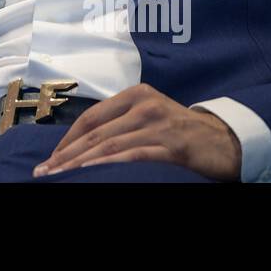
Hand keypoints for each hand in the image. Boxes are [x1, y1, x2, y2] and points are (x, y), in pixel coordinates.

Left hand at [32, 84, 240, 180]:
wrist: (225, 141)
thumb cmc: (180, 131)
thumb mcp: (148, 118)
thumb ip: (120, 124)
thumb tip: (82, 145)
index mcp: (135, 95)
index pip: (91, 117)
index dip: (67, 139)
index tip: (51, 158)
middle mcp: (144, 105)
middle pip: (95, 132)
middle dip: (66, 153)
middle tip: (45, 171)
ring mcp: (158, 124)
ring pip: (109, 144)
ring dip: (80, 162)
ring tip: (60, 176)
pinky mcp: (172, 145)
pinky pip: (134, 155)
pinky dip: (109, 163)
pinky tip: (91, 171)